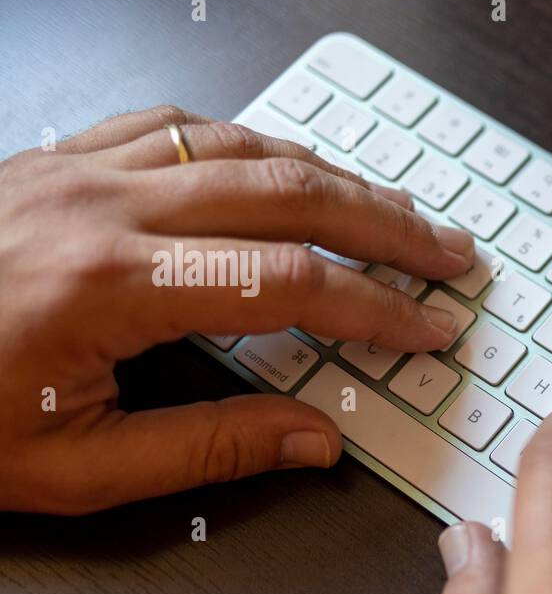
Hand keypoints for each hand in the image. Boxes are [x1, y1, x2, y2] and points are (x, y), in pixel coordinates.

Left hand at [0, 106, 474, 513]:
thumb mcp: (71, 468)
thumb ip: (206, 450)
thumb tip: (313, 441)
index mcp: (109, 287)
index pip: (289, 285)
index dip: (376, 309)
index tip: (426, 329)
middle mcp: (103, 208)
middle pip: (289, 195)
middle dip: (387, 227)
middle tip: (449, 253)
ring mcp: (78, 170)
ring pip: (243, 149)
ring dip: (336, 178)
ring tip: (396, 208)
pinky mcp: (59, 157)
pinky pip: (177, 126)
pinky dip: (250, 143)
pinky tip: (286, 162)